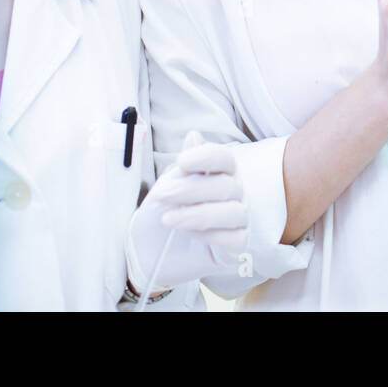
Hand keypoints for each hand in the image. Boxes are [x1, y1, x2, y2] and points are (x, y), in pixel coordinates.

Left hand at [129, 131, 248, 292]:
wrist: (149, 250)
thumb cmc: (163, 211)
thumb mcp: (168, 185)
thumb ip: (184, 165)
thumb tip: (194, 136)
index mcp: (220, 173)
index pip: (225, 158)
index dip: (206, 157)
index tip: (181, 162)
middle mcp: (234, 193)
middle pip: (226, 185)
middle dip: (190, 189)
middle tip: (162, 195)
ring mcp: (238, 219)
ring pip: (233, 212)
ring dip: (197, 214)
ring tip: (168, 219)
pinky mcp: (237, 245)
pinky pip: (235, 238)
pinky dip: (211, 235)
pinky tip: (189, 234)